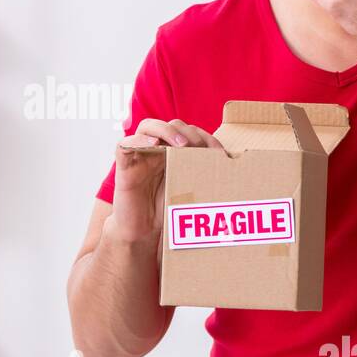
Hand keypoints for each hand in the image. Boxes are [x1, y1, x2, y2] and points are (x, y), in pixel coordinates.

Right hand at [107, 118, 223, 245]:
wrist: (142, 232)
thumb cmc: (165, 211)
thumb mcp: (190, 189)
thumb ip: (203, 175)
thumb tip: (232, 169)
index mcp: (174, 152)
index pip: (191, 131)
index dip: (206, 138)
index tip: (220, 153)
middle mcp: (157, 149)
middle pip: (172, 124)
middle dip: (189, 132)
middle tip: (199, 148)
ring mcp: (139, 155)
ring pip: (148, 126)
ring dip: (166, 130)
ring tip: (181, 144)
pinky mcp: (124, 166)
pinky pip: (124, 145)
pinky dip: (138, 140)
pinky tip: (153, 144)